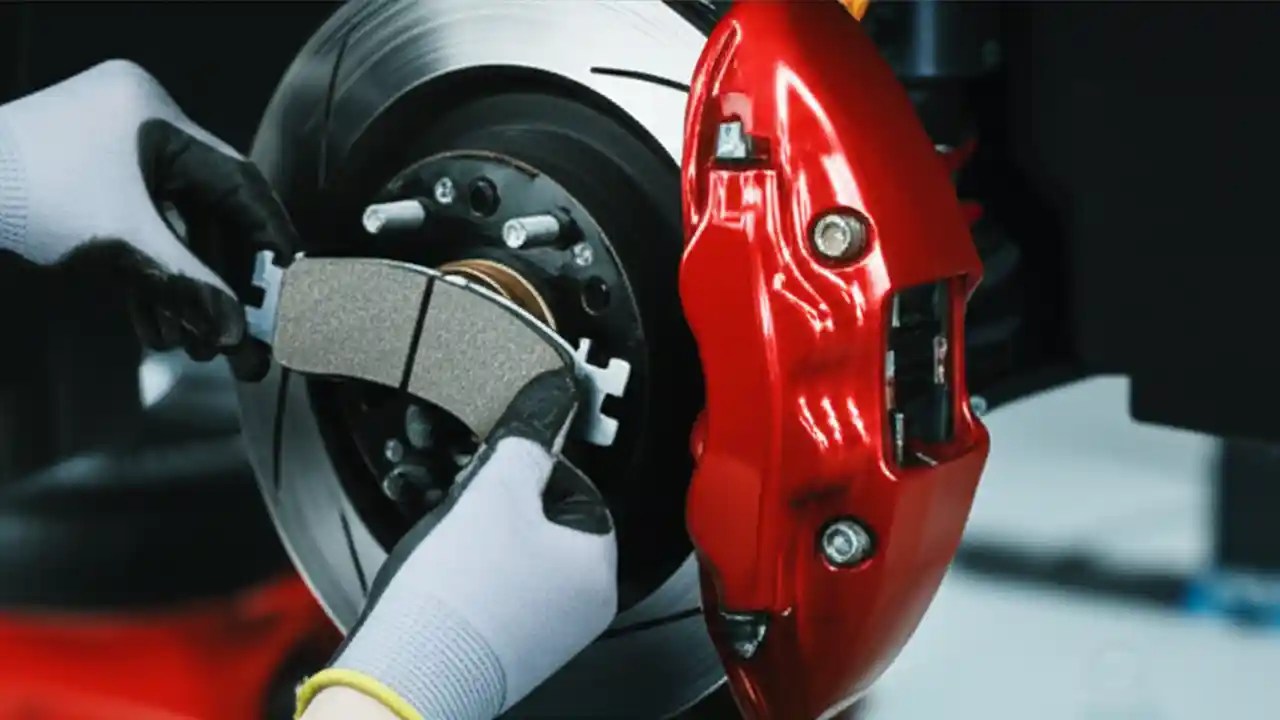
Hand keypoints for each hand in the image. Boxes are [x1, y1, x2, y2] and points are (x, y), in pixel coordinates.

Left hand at [0, 60, 295, 380]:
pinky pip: (135, 232)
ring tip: (195, 343)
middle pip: (206, 213)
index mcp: (156, 118)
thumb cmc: (30, 194)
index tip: (292, 281)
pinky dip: (149, 278)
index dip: (269, 235)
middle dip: (219, 280)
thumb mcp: (124, 245)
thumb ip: (191, 287)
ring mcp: (109, 156)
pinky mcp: (85, 186)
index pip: (239, 180)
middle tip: (239, 331)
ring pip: (170, 230)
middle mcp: (138, 128)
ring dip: (184, 289)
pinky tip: (158, 328)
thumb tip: (238, 333)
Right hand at [297, 368, 618, 719]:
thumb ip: (528, 436)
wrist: (406, 672)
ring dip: (479, 534)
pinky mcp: (506, 649)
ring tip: (447, 539)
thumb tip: (553, 396)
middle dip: (499, 502)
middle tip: (465, 502)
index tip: (495, 469)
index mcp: (597, 566)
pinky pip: (496, 590)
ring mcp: (546, 632)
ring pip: (516, 554)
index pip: (578, 488)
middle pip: (545, 522)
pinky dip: (468, 572)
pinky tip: (440, 570)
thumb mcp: (496, 488)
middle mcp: (583, 605)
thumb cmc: (455, 594)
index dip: (531, 470)